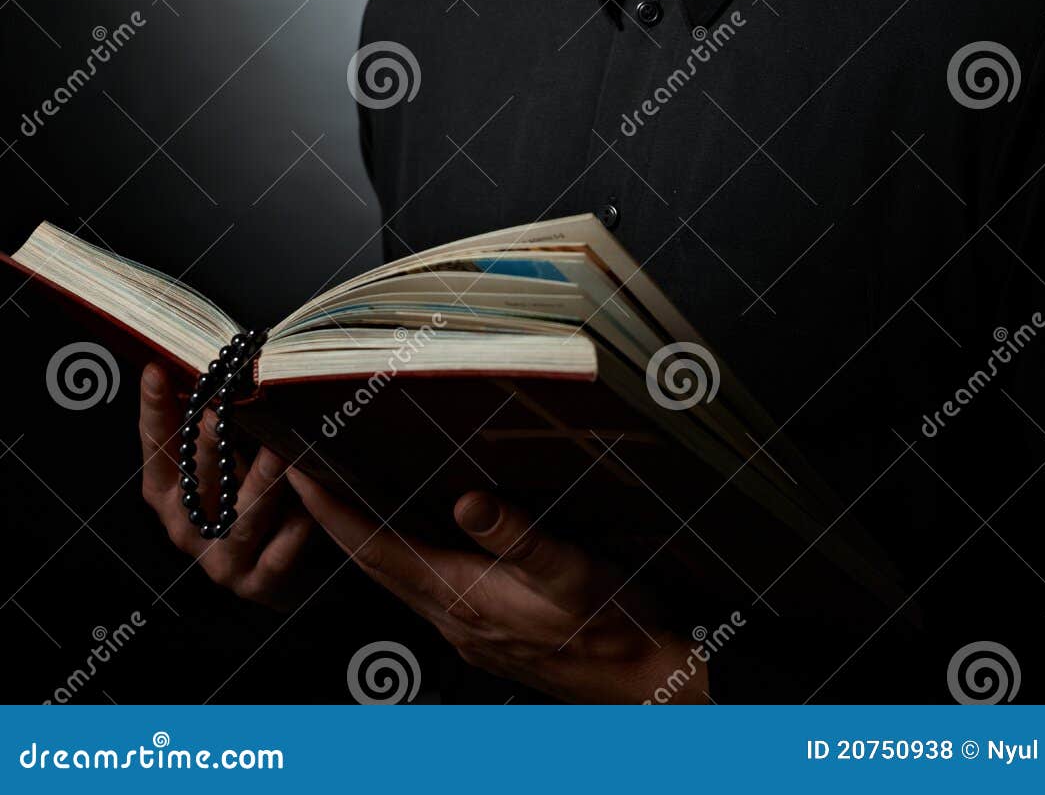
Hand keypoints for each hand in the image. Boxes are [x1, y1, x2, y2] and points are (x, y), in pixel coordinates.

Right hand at [139, 362, 317, 610]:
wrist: (283, 572)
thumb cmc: (249, 500)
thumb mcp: (224, 461)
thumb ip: (212, 424)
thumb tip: (213, 361)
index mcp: (168, 496)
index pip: (156, 448)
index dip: (155, 410)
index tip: (157, 370)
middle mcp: (186, 530)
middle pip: (196, 482)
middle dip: (209, 444)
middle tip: (221, 408)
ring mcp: (220, 561)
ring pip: (242, 518)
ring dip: (261, 482)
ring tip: (279, 450)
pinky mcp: (259, 584)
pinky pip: (279, 553)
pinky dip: (296, 529)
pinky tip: (310, 505)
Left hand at [285, 470, 708, 702]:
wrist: (645, 681)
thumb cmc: (613, 625)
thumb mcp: (571, 572)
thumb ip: (518, 536)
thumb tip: (468, 500)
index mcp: (461, 597)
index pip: (374, 548)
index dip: (331, 510)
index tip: (297, 470)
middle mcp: (451, 615)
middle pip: (372, 561)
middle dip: (334, 515)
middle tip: (305, 466)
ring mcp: (465, 626)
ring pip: (395, 573)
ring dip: (364, 532)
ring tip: (343, 487)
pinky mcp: (484, 627)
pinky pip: (422, 582)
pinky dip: (400, 548)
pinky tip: (411, 527)